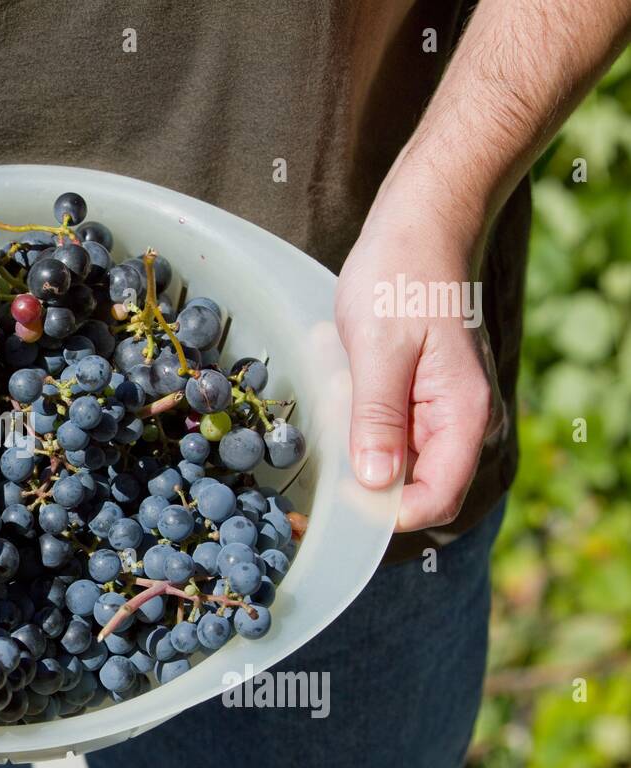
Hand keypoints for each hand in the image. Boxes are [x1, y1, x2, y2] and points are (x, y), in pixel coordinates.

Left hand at [334, 196, 496, 531]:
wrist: (421, 225)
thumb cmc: (403, 276)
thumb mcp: (379, 348)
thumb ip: (378, 419)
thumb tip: (376, 484)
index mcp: (463, 415)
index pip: (434, 500)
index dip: (384, 511)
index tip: (337, 492)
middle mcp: (461, 422)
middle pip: (411, 487)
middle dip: (361, 464)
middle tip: (335, 408)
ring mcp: (441, 411)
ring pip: (390, 457)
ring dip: (354, 431)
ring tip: (340, 376)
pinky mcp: (420, 398)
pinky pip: (383, 427)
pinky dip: (354, 411)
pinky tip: (342, 370)